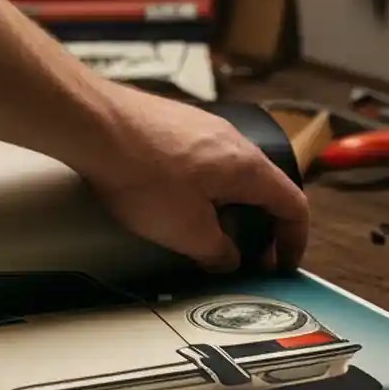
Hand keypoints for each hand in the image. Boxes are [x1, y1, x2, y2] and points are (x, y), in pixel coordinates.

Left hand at [78, 82, 309, 272]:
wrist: (95, 125)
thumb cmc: (144, 176)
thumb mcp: (187, 231)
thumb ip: (216, 251)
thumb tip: (228, 260)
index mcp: (249, 168)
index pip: (293, 205)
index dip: (293, 241)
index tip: (282, 265)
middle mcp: (232, 141)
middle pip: (260, 189)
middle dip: (255, 227)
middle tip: (239, 256)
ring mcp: (200, 127)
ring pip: (227, 174)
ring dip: (224, 207)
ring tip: (202, 233)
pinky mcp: (170, 124)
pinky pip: (198, 162)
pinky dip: (198, 188)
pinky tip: (170, 202)